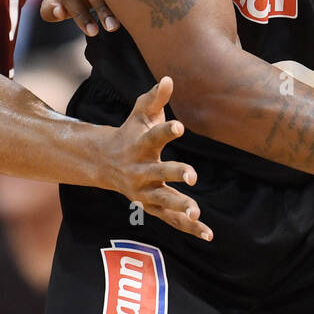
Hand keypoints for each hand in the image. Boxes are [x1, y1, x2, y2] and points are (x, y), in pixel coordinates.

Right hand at [105, 76, 211, 240]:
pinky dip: (189, 228)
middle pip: (159, 173)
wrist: (105, 162)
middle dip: (175, 173)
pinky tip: (208, 234)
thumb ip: (155, 98)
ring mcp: (144, 191)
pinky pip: (171, 219)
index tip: (180, 126)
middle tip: (192, 174)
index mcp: (140, 145)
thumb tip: (168, 78)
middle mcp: (141, 170)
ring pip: (163, 200)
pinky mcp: (151, 206)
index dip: (167, 130)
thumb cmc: (130, 133)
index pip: (155, 136)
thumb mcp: (140, 114)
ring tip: (196, 212)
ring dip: (179, 206)